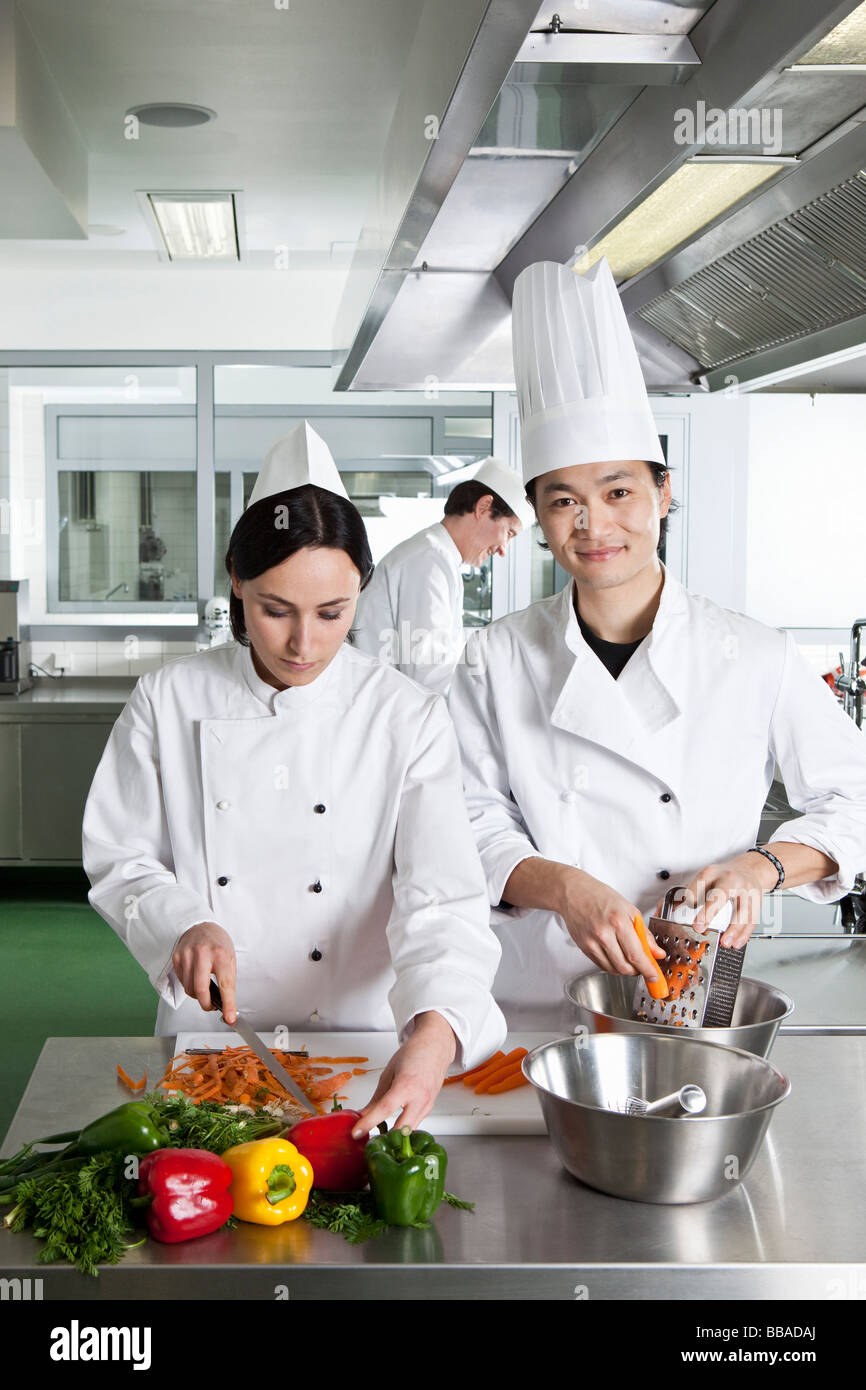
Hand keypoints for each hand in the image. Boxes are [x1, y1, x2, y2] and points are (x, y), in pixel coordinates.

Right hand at [172, 921, 236, 1022]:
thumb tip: (227, 1004)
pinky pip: (182, 982)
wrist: (200, 926)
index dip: (228, 1004)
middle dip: (206, 1004)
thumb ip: (228, 979)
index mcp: (221, 954)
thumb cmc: (217, 943)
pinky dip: (189, 985)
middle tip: (211, 1006)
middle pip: (201, 990)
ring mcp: (187, 955)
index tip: (229, 1018)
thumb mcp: (230, 957)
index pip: (226, 984)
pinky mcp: (177, 958)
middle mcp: (203, 954)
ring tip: (205, 987)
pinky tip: (195, 976)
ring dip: (198, 995)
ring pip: (190, 989)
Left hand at [351, 1012, 456, 1138]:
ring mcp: (427, 1104)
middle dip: (385, 1139)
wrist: (435, 1047)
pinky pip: (415, 1123)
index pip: (384, 1110)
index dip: (368, 1123)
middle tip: (369, 1139)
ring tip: (380, 1133)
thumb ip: (377, 1097)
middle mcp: (420, 1097)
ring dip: (395, 1135)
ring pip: (409, 1131)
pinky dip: (404, 1127)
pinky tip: (395, 1124)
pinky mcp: (430, 1108)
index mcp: (406, 1085)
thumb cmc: (414, 1054)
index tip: (356, 1133)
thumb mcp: (389, 1072)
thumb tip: (363, 1114)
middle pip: (401, 1129)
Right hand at [556, 868, 666, 982]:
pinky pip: (602, 966)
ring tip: (630, 961)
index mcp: (618, 922)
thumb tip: (657, 952)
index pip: (636, 955)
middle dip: (638, 971)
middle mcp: (603, 934)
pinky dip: (613, 966)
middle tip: (644, 967)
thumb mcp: (629, 910)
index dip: (648, 969)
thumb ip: (645, 934)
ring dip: (625, 970)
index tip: (654, 976)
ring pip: (613, 969)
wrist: (574, 893)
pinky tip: (617, 957)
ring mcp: (591, 943)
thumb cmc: (601, 897)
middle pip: (625, 966)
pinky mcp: (584, 948)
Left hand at [678, 853, 777, 948]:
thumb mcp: (705, 878)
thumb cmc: (723, 878)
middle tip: (699, 927)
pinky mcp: (756, 901)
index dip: (691, 898)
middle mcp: (730, 879)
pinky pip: (752, 919)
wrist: (750, 870)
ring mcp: (745, 890)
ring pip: (741, 910)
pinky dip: (744, 934)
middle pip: (720, 895)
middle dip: (708, 912)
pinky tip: (737, 942)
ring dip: (733, 929)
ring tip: (724, 942)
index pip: (698, 885)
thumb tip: (666, 910)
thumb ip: (687, 894)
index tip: (688, 908)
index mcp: (712, 873)